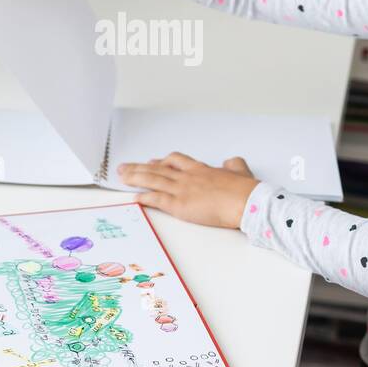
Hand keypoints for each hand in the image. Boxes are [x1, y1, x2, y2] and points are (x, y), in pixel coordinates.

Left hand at [116, 152, 259, 228]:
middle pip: (158, 168)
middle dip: (140, 167)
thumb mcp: (240, 171)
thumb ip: (233, 165)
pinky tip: (134, 197)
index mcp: (202, 170)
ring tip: (122, 176)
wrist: (245, 202)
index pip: (176, 161)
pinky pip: (156, 199)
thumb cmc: (245, 190)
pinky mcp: (179, 204)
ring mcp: (182, 190)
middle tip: (126, 167)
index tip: (153, 162)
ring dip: (135, 177)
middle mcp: (188, 177)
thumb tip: (231, 162)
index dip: (162, 161)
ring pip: (153, 180)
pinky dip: (144, 197)